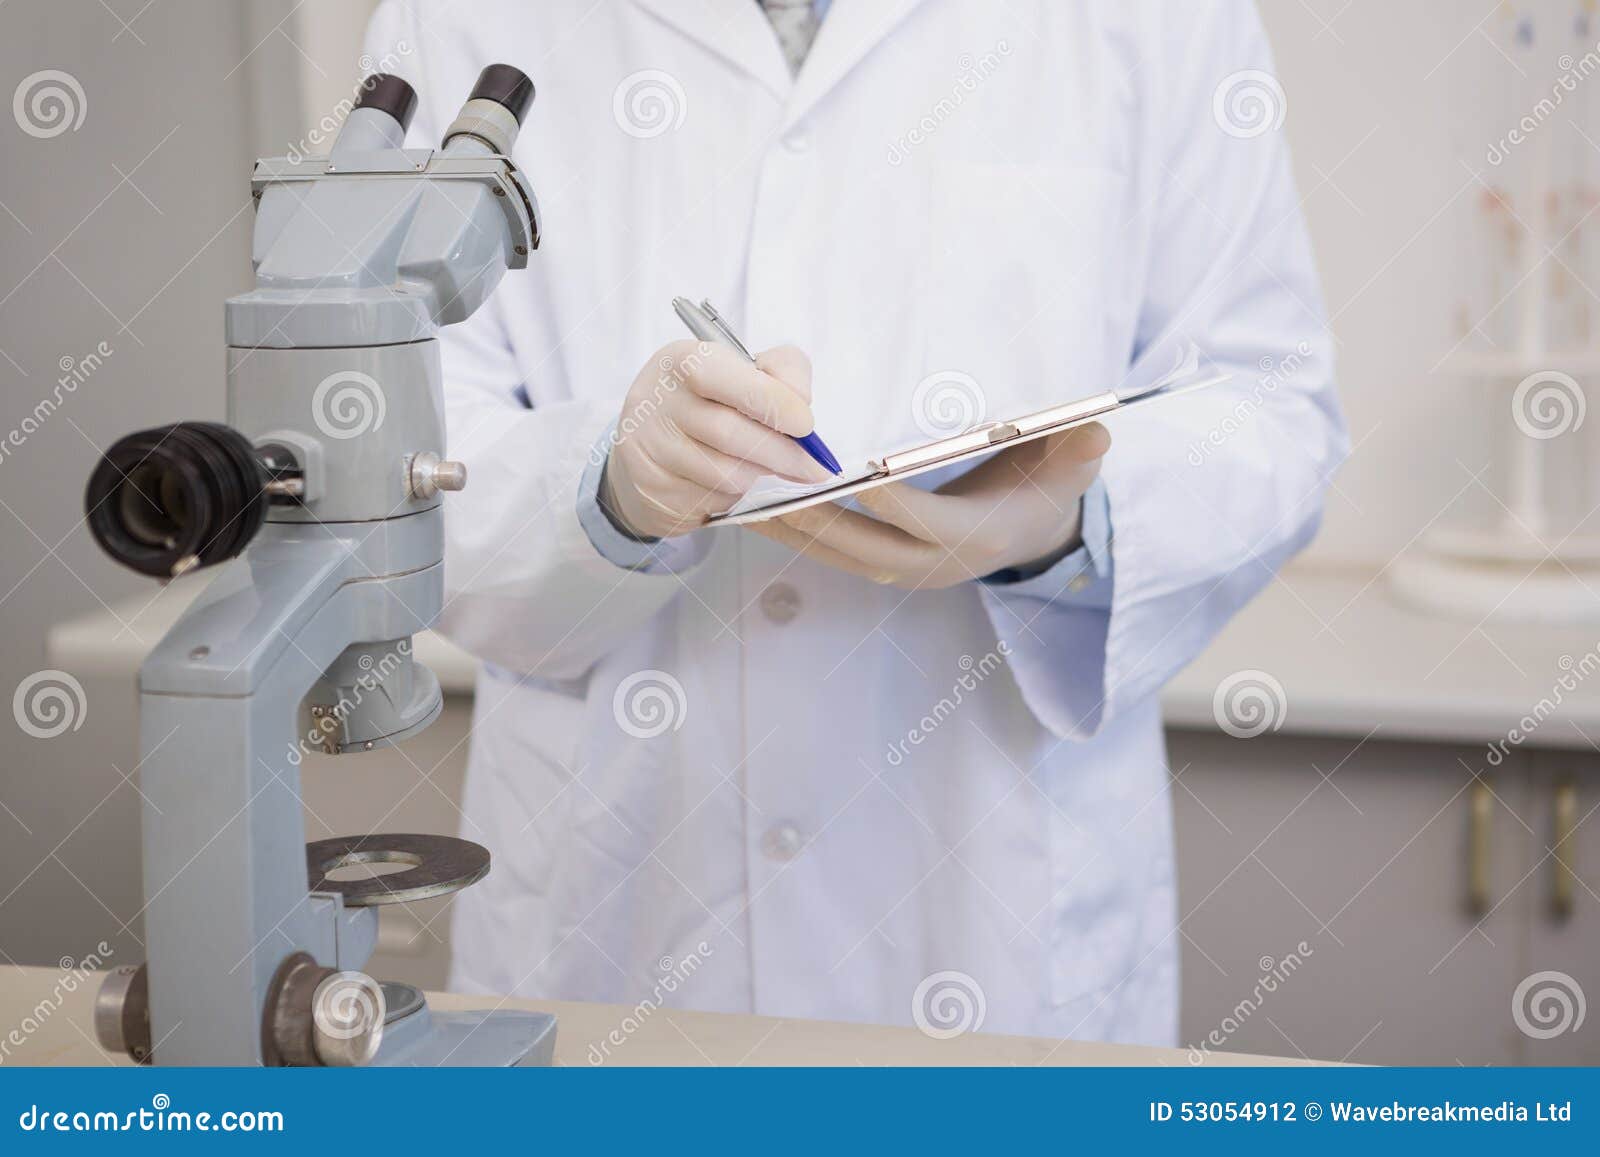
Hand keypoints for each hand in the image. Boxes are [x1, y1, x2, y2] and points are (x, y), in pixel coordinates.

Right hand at [601, 341, 830, 538]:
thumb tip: (802, 403)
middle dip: (782, 452)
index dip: (776, 403)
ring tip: (767, 466)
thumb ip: (779, 372)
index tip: (806, 425)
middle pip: (730, 431)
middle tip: (813, 466)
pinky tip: (729, 479)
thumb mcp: (739, 372)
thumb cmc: (705, 403)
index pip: (732, 380)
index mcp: (682, 360)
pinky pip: (710, 498)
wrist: (647, 448)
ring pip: (724, 472)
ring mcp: (650, 446)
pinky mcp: (652, 487)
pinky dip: (733, 493)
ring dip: (759, 474)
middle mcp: (657, 400)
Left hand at [747, 423, 1109, 588]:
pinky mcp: (882, 568)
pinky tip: (751, 511)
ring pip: (836, 554)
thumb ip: (1080, 450)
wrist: (1033, 534)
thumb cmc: (1047, 487)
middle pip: (864, 542)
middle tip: (772, 483)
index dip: (888, 496)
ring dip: (789, 529)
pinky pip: (828, 555)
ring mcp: (903, 572)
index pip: (924, 519)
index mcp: (976, 538)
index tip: (850, 470)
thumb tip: (1096, 430)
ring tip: (742, 497)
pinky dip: (792, 534)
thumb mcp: (1071, 467)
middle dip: (817, 515)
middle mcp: (933, 565)